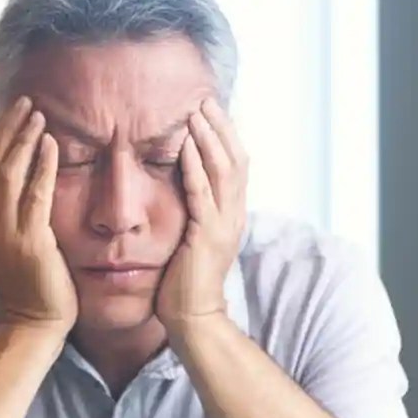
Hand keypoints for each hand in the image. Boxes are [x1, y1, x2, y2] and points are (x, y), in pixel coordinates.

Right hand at [0, 96, 77, 336]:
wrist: (35, 323)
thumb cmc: (33, 282)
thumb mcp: (17, 238)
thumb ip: (16, 206)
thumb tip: (16, 173)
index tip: (7, 111)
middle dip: (8, 129)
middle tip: (24, 101)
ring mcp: (7, 233)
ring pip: (8, 173)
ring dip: (23, 139)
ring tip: (37, 113)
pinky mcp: (30, 242)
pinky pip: (35, 195)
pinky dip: (42, 166)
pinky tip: (51, 143)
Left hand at [156, 97, 248, 333]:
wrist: (193, 318)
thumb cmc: (185, 283)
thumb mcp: (193, 240)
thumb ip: (194, 215)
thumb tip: (182, 191)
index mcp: (232, 215)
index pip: (235, 166)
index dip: (226, 137)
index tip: (211, 111)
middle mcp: (234, 215)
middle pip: (236, 159)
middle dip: (221, 127)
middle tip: (206, 99)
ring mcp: (224, 225)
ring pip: (224, 170)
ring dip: (210, 138)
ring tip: (197, 112)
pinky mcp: (208, 235)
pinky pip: (203, 193)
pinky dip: (196, 167)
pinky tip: (187, 146)